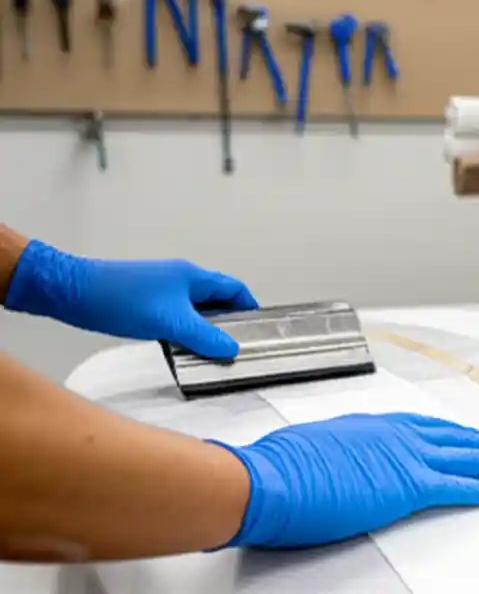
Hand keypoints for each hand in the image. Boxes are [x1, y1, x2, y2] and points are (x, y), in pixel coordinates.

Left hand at [2, 240, 257, 359]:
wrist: (73, 292)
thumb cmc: (121, 299)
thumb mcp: (170, 323)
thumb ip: (205, 337)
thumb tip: (231, 349)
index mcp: (193, 277)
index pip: (234, 288)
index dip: (249, 306)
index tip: (256, 327)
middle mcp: (180, 279)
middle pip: (216, 298)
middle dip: (227, 321)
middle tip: (233, 344)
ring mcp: (162, 288)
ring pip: (195, 308)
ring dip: (203, 327)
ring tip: (208, 349)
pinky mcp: (145, 300)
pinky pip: (175, 313)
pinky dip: (183, 328)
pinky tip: (178, 344)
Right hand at [214, 413, 478, 548]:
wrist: (272, 479)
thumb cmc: (279, 468)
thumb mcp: (311, 447)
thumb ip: (334, 451)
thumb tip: (334, 458)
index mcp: (369, 426)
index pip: (418, 425)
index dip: (445, 429)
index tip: (461, 431)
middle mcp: (393, 436)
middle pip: (448, 436)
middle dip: (477, 440)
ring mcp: (404, 458)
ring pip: (461, 456)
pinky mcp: (409, 486)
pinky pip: (455, 486)